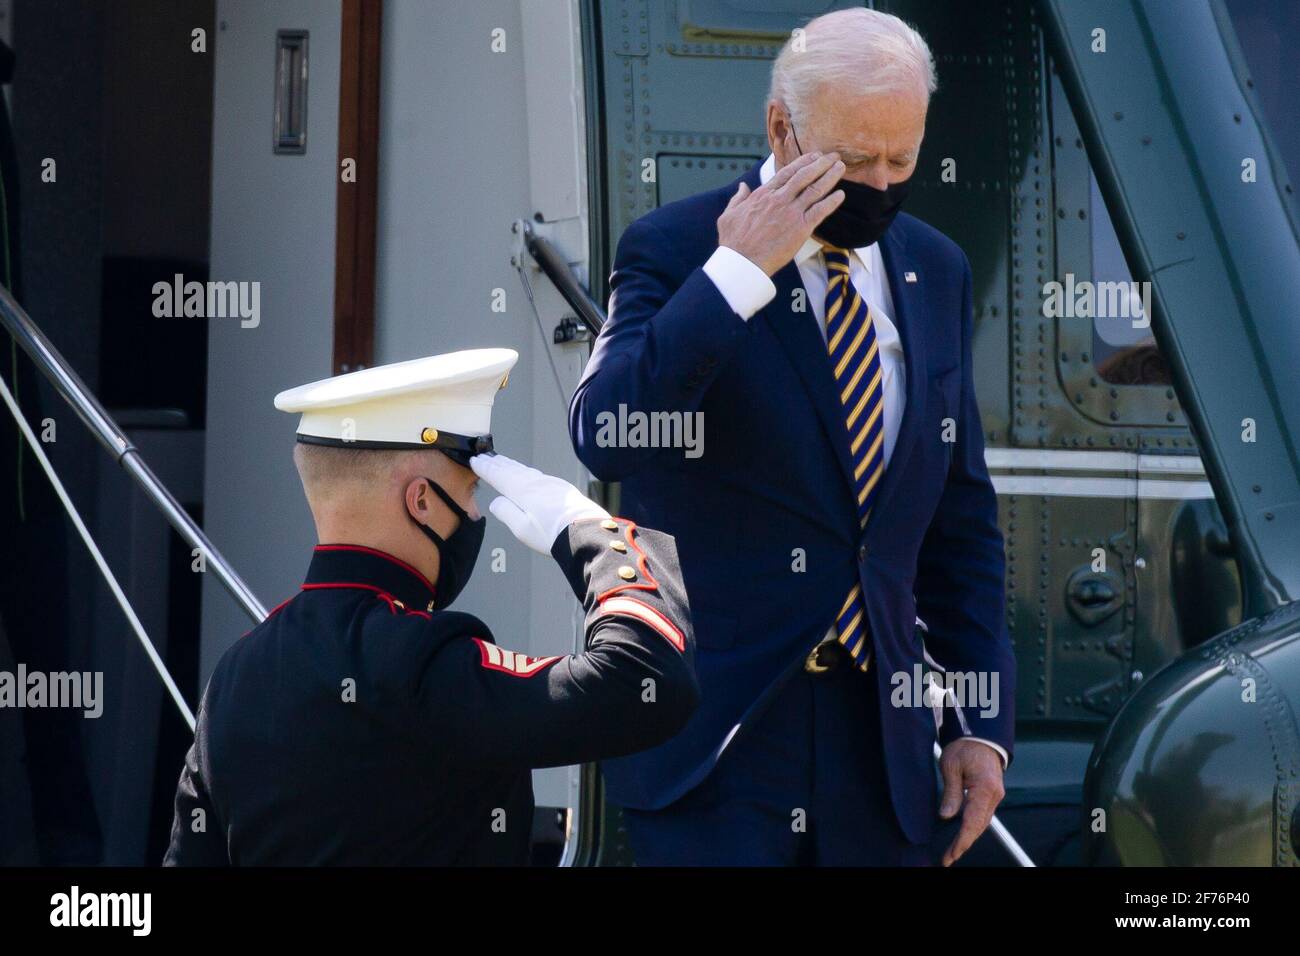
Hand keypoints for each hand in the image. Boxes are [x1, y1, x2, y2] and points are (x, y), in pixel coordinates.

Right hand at [470, 453, 610, 554]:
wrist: (587, 533)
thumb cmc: (552, 535)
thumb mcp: (522, 528)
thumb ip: (506, 512)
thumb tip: (496, 501)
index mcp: (523, 490)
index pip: (499, 476)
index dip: (486, 468)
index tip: (475, 460)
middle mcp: (536, 482)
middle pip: (512, 469)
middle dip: (497, 463)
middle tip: (485, 456)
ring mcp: (551, 483)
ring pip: (525, 470)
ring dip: (511, 465)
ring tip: (502, 461)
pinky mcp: (563, 488)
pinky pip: (538, 475)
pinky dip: (526, 471)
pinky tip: (527, 474)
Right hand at [716, 151, 845, 275]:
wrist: (743, 262)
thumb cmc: (734, 242)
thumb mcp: (728, 215)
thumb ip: (738, 198)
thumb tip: (742, 186)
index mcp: (763, 194)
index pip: (787, 172)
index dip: (803, 162)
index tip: (814, 156)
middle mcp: (779, 199)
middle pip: (805, 175)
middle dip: (821, 164)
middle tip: (833, 157)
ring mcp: (791, 212)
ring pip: (815, 189)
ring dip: (830, 176)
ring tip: (841, 167)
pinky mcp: (801, 228)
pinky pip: (820, 211)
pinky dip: (832, 201)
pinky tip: (840, 195)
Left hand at [937, 738, 1005, 865]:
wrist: (980, 735)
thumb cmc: (965, 746)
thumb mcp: (951, 766)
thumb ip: (951, 792)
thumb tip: (946, 816)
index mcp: (985, 788)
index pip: (972, 821)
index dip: (961, 841)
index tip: (951, 854)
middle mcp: (994, 796)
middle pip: (978, 827)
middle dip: (963, 845)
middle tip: (947, 859)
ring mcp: (995, 796)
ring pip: (981, 824)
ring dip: (967, 838)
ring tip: (951, 853)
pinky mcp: (991, 795)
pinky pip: (981, 816)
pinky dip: (971, 828)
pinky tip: (960, 836)